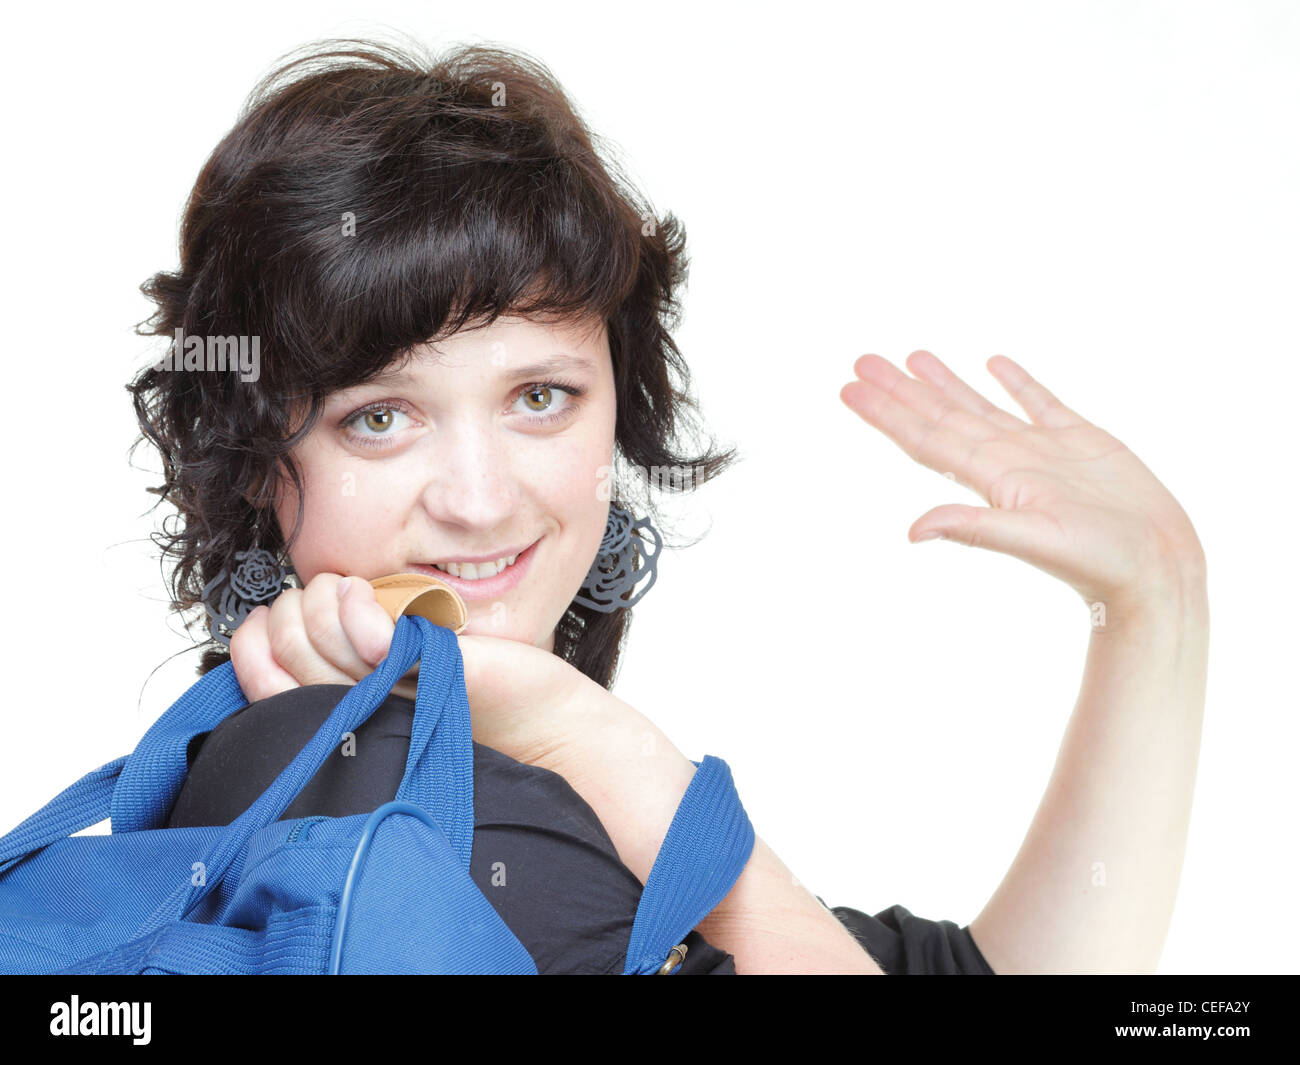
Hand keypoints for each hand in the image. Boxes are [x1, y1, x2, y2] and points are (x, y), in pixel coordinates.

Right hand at [228, 571, 592, 766]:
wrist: (538, 720)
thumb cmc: (464, 690)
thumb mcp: (384, 661)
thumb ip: (336, 644)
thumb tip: (280, 613)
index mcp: (331, 705)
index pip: (251, 661)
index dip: (258, 631)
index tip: (297, 617)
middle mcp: (346, 706)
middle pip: (279, 638)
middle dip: (302, 603)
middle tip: (348, 600)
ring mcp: (380, 693)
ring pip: (312, 630)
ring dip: (334, 599)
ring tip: (368, 600)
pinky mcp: (421, 675)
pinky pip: (366, 634)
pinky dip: (363, 606)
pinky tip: (382, 606)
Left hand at [839, 351, 1205, 615]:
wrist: (1158, 569)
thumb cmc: (1099, 563)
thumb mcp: (1033, 542)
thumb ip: (974, 528)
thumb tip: (911, 532)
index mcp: (991, 479)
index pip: (925, 439)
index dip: (886, 415)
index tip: (849, 389)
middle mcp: (1007, 461)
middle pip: (941, 417)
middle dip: (901, 390)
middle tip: (862, 360)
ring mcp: (1042, 450)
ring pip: (981, 407)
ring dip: (944, 383)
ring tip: (912, 356)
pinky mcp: (1082, 441)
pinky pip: (1040, 402)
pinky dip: (1016, 382)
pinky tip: (993, 363)